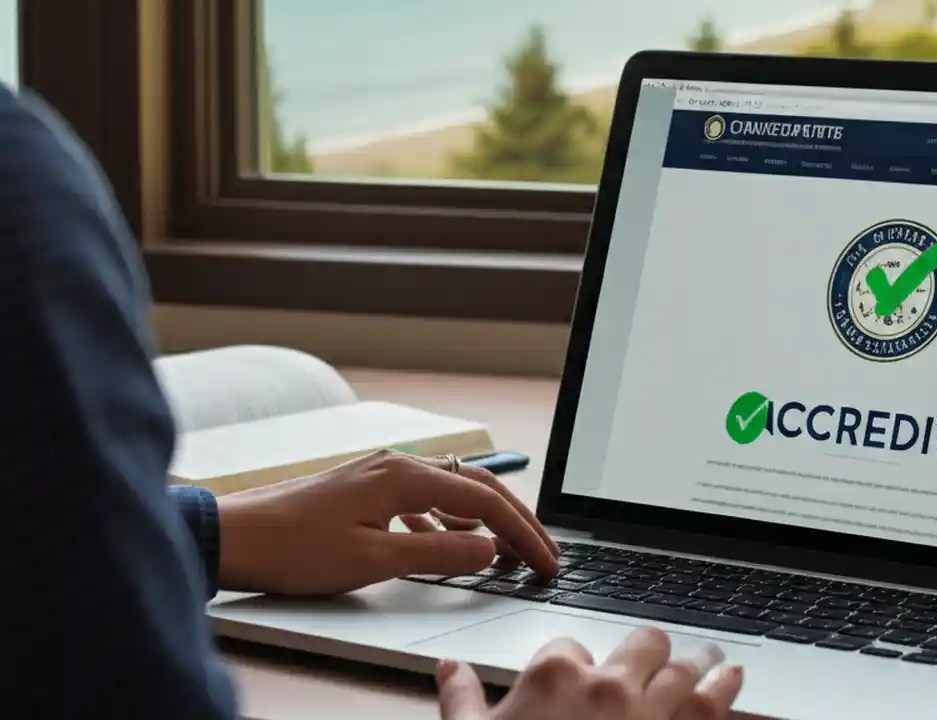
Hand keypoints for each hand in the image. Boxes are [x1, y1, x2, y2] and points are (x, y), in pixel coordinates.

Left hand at [215, 449, 558, 594]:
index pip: (486, 502)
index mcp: (406, 477)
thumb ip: (439, 555)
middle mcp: (398, 465)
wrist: (233, 535)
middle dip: (516, 522)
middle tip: (544, 554)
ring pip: (452, 494)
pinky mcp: (366, 490)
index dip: (524, 533)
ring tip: (506, 553)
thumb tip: (490, 550)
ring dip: (483, 523)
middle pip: (477, 490)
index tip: (547, 560)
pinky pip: (425, 501)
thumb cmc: (294, 548)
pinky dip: (448, 523)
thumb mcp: (374, 560)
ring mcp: (381, 475)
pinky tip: (448, 545)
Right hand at [437, 627, 742, 719]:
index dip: (573, 665)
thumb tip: (449, 668)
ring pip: (686, 668)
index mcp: (554, 677)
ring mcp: (651, 714)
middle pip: (642, 644)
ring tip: (713, 658)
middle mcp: (610, 685)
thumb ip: (461, 699)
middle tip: (660, 653)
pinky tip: (733, 681)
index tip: (576, 682)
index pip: (569, 649)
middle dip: (650, 648)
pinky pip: (712, 707)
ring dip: (701, 660)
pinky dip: (726, 690)